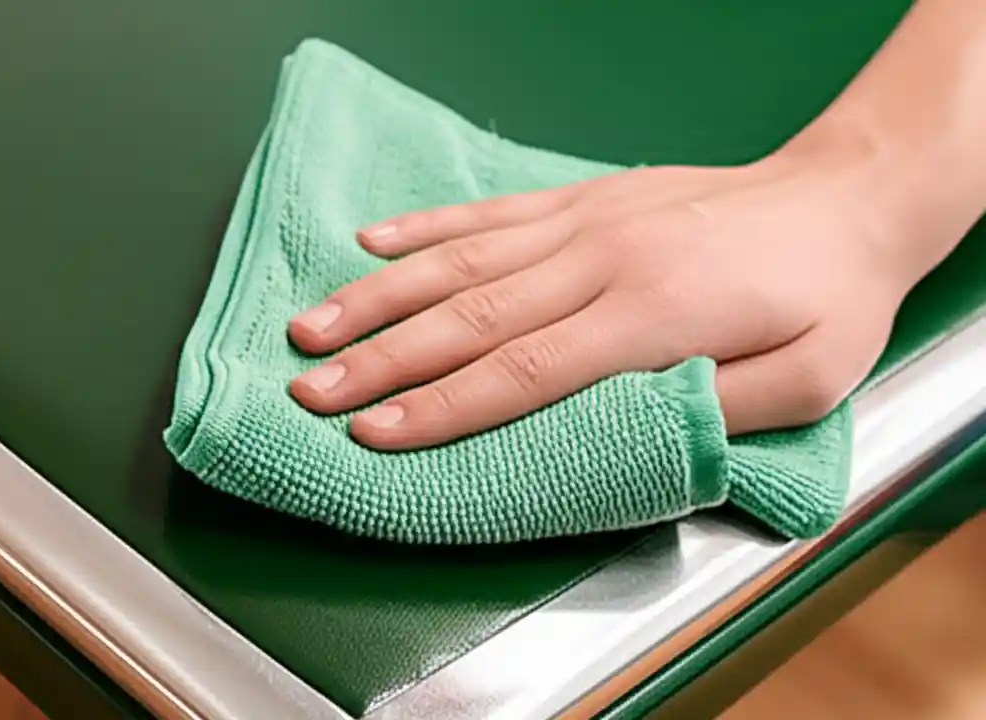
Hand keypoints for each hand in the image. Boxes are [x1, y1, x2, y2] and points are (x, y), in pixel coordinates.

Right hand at [286, 149, 934, 450]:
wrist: (845, 195)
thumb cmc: (828, 299)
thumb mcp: (807, 380)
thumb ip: (714, 411)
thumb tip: (624, 433)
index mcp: (655, 314)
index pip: (525, 370)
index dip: (443, 407)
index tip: (373, 433)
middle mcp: (603, 260)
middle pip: (472, 316)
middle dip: (382, 357)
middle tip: (309, 388)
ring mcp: (586, 220)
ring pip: (464, 259)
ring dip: (381, 296)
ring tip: (313, 324)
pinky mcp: (583, 197)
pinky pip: (490, 210)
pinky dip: (426, 228)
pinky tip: (372, 244)